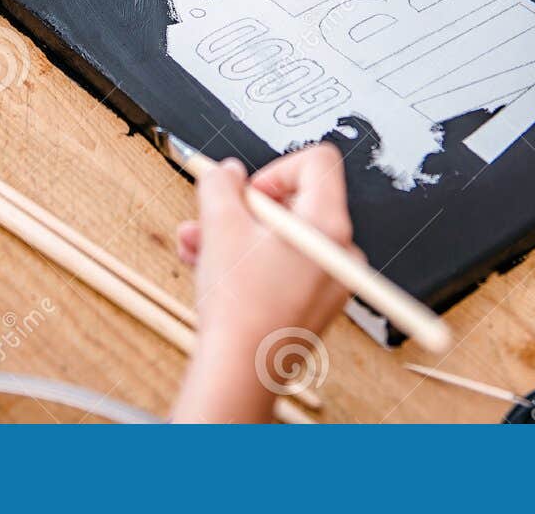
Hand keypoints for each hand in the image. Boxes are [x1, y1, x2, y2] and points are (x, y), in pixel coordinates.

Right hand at [170, 143, 355, 421]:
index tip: (247, 194)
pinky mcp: (314, 304)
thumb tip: (228, 173)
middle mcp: (340, 251)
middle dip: (244, 207)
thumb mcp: (219, 225)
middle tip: (212, 219)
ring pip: (281, 236)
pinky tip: (207, 266)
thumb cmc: (239, 305)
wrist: (240, 372)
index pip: (318, 162)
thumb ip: (221, 184)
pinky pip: (283, 265)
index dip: (275, 168)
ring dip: (235, 233)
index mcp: (328, 225)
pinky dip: (249, 260)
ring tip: (195, 244)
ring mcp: (329, 281)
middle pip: (296, 201)